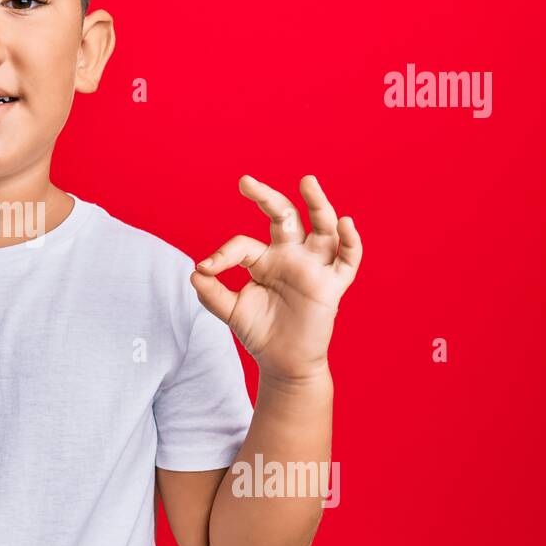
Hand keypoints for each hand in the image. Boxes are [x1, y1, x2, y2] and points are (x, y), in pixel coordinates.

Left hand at [191, 174, 362, 382]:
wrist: (283, 364)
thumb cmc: (260, 333)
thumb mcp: (230, 311)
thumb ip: (212, 293)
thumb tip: (196, 272)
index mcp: (264, 260)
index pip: (243, 245)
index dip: (223, 254)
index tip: (206, 268)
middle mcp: (290, 256)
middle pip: (284, 217)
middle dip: (266, 198)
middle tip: (245, 182)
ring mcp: (313, 268)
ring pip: (321, 227)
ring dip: (317, 203)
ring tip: (307, 181)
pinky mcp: (332, 285)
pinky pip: (347, 259)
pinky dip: (350, 241)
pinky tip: (344, 223)